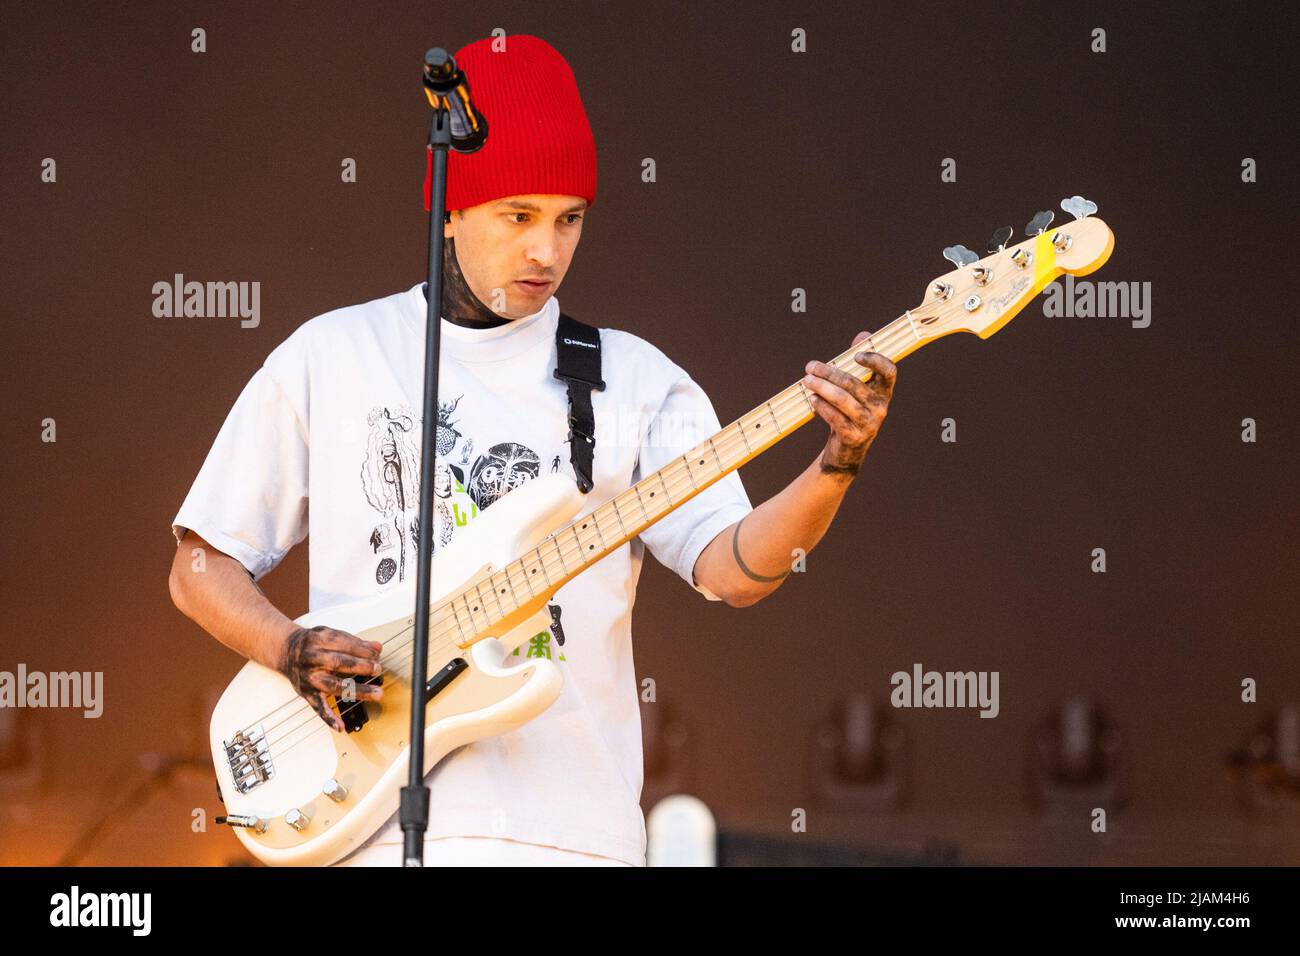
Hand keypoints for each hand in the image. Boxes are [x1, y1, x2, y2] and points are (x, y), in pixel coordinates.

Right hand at [277, 625, 384, 731]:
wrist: (285, 652)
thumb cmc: (313, 643)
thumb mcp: (330, 634)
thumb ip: (354, 641)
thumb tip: (377, 648)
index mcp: (317, 640)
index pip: (343, 644)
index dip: (362, 650)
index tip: (377, 653)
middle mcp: (311, 659)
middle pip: (339, 663)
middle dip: (361, 666)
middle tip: (378, 669)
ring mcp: (308, 678)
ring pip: (334, 686)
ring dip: (357, 691)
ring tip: (376, 694)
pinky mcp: (306, 694)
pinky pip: (318, 708)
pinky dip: (329, 718)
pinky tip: (341, 726)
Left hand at [801, 334, 897, 476]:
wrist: (847, 452)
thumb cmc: (851, 413)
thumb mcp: (857, 390)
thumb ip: (859, 363)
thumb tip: (863, 334)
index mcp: (884, 392)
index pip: (889, 372)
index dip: (876, 360)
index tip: (856, 354)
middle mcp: (880, 407)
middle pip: (855, 383)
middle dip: (829, 372)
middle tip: (810, 366)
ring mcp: (868, 423)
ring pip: (843, 400)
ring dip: (822, 387)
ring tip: (807, 380)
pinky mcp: (853, 437)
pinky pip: (835, 417)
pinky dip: (821, 406)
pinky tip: (812, 399)